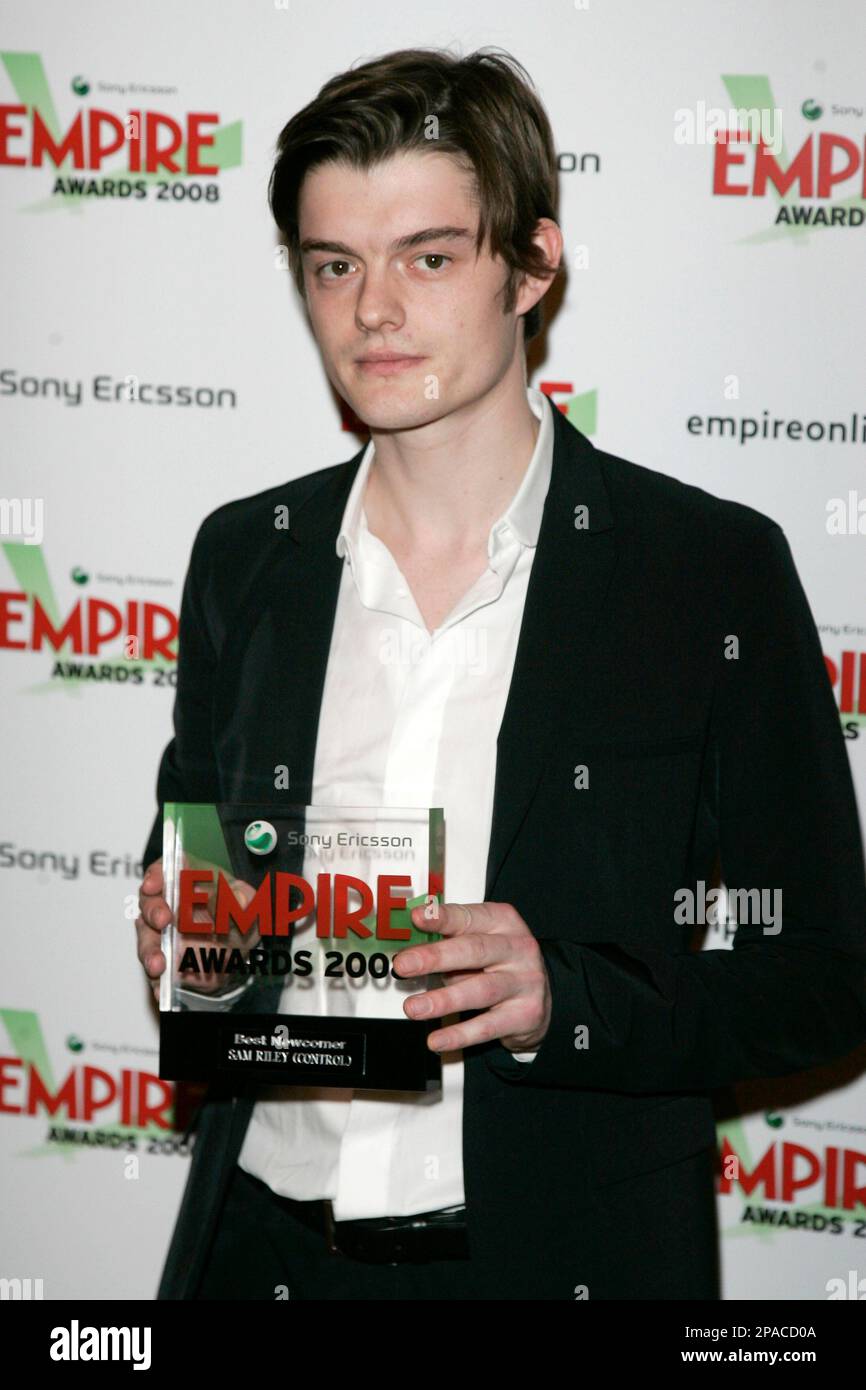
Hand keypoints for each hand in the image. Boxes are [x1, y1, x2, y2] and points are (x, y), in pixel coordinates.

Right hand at [135, 857, 258, 1001]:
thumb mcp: (249, 905)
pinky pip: (153, 971)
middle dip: (153, 910)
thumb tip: (239, 899)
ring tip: (159, 965)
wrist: (237, 953)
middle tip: (163, 921)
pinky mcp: (162, 960)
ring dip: (150, 951)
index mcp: (187, 880)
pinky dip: (157, 981)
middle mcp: (168, 904)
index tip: (154, 884)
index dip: (156, 874)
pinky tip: (163, 989)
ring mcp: (161, 934)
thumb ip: (245, 899)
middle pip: (149, 901)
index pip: (164, 869)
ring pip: (147, 938)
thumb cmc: (238, 917)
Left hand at [393, 901, 551, 1054]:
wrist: (543, 996)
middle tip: (404, 965)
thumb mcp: (480, 941)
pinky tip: (436, 1039)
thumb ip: (449, 941)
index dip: (442, 917)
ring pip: (480, 990)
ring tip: (413, 1007)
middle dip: (435, 957)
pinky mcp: (524, 1015)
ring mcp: (524, 982)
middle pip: (474, 950)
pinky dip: (459, 1035)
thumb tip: (410, 952)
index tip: (416, 918)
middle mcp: (517, 948)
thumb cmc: (500, 963)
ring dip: (443, 1000)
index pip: (469, 916)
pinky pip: (487, 1027)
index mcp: (503, 922)